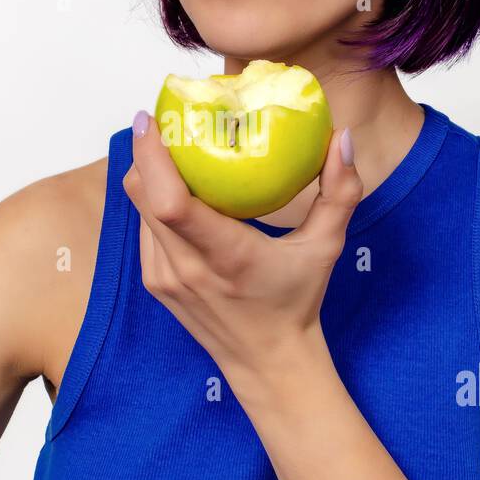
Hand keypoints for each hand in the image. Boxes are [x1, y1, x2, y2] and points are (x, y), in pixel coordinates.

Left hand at [122, 112, 363, 383]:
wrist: (268, 363)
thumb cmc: (297, 302)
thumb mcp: (326, 247)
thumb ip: (340, 192)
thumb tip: (340, 139)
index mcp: (224, 256)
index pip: (170, 204)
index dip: (152, 157)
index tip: (151, 119)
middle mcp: (184, 267)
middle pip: (142, 195)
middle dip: (145, 150)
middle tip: (165, 115)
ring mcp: (163, 276)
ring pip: (138, 209)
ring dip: (147, 172)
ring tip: (170, 141)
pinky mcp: (155, 281)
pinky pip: (143, 227)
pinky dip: (153, 199)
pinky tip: (174, 182)